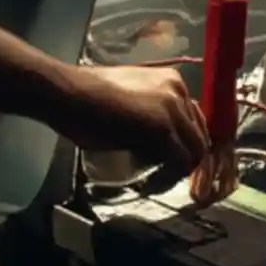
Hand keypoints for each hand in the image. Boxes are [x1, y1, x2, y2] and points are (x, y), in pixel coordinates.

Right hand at [54, 65, 208, 176]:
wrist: (68, 94)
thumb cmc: (86, 97)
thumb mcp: (129, 98)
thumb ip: (148, 109)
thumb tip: (154, 137)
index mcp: (172, 81)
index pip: (193, 118)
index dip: (183, 142)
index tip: (168, 159)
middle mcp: (179, 90)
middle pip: (198, 134)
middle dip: (185, 158)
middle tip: (165, 175)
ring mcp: (173, 109)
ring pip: (194, 150)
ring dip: (178, 171)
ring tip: (158, 182)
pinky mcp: (163, 129)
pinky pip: (179, 162)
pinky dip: (168, 178)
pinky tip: (152, 184)